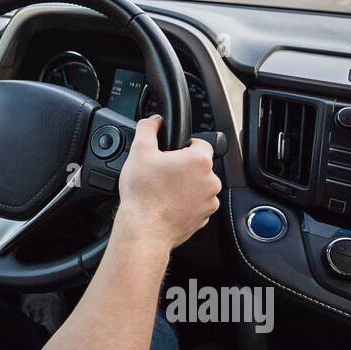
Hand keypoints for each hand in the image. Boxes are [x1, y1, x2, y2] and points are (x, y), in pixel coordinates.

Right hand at [112, 115, 220, 253]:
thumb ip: (148, 128)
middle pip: (199, 166)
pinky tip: (167, 205)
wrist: (144, 229)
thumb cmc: (143, 194)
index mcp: (200, 161)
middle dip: (183, 167)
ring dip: (185, 186)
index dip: (183, 146)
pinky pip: (196, 204)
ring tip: (163, 191)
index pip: (200, 143)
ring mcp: (209, 202)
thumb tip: (154, 120)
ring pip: (198, 186)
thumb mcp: (139, 151)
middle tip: (162, 173)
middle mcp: (211, 181)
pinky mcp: (203, 218)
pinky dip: (185, 203)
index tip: (171, 154)